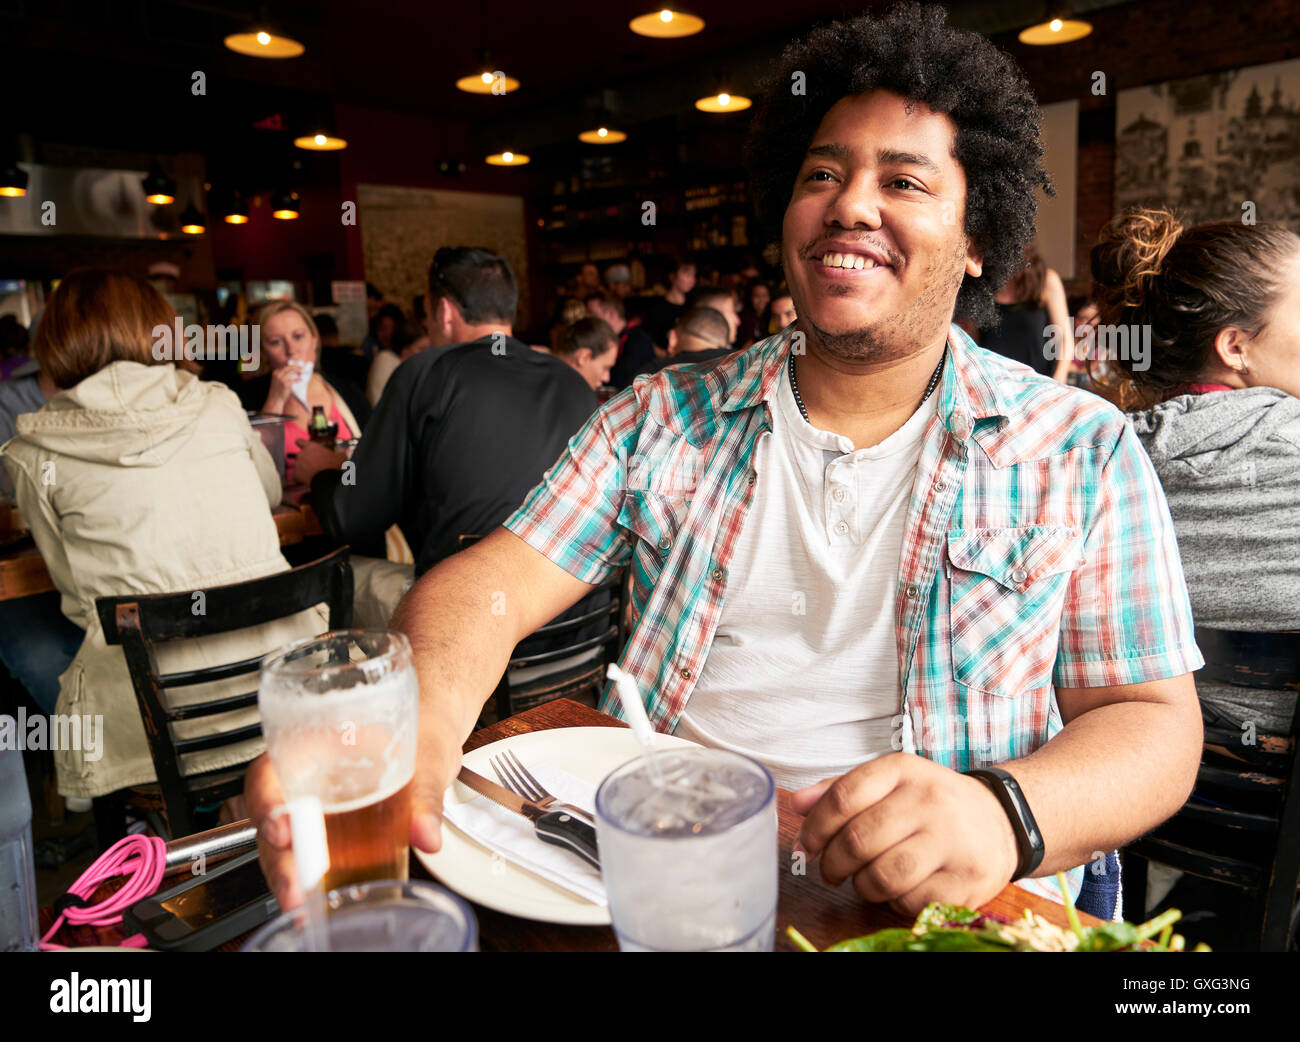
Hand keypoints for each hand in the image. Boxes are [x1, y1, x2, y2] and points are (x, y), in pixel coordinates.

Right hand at [244, 702, 468, 910]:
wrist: (434, 737)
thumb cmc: (422, 729)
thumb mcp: (426, 755)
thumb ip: (425, 793)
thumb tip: (427, 833)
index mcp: (313, 745)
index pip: (269, 772)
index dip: (266, 804)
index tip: (282, 831)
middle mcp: (305, 779)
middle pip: (273, 820)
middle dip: (279, 859)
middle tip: (296, 888)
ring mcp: (315, 808)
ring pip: (286, 846)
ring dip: (292, 878)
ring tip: (306, 907)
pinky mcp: (331, 834)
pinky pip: (311, 858)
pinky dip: (313, 882)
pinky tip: (322, 904)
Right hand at [265, 362, 303, 410]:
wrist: (275, 398)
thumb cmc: (277, 390)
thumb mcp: (277, 380)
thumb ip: (282, 375)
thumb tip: (292, 371)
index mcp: (275, 372)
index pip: (285, 366)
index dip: (292, 366)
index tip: (297, 366)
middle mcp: (278, 374)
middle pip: (289, 368)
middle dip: (296, 367)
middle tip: (301, 367)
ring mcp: (281, 379)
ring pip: (292, 372)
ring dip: (298, 371)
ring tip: (301, 372)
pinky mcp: (286, 384)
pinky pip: (294, 379)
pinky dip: (298, 379)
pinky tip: (301, 379)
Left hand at [292, 438, 345, 484]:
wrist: (326, 480)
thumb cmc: (333, 466)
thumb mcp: (341, 457)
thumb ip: (340, 453)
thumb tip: (342, 451)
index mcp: (311, 447)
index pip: (300, 441)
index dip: (302, 444)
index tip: (305, 448)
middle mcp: (302, 454)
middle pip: (301, 455)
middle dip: (306, 460)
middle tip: (316, 465)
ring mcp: (297, 464)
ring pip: (299, 466)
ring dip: (304, 469)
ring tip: (314, 474)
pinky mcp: (296, 475)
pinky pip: (297, 476)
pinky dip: (302, 478)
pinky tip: (309, 481)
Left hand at [791, 753, 1018, 916]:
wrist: (1002, 819)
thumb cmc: (933, 802)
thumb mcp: (890, 782)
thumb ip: (840, 791)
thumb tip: (797, 805)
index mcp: (903, 770)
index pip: (843, 797)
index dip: (815, 827)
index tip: (807, 845)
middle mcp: (929, 801)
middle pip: (857, 841)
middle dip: (831, 864)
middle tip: (830, 871)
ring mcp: (952, 841)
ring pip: (882, 877)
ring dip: (862, 887)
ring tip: (864, 880)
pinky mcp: (968, 881)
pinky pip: (910, 903)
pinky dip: (894, 903)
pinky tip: (899, 889)